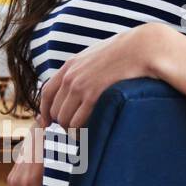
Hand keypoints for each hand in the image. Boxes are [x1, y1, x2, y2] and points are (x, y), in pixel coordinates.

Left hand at [38, 22, 169, 128]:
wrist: (139, 48)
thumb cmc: (124, 53)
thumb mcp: (97, 56)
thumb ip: (85, 68)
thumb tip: (85, 80)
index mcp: (69, 66)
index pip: (47, 92)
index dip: (45, 111)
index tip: (47, 123)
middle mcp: (69, 76)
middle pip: (55, 110)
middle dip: (60, 125)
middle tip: (71, 135)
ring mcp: (79, 85)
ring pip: (64, 118)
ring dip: (70, 131)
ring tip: (81, 138)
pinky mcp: (92, 94)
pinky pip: (78, 121)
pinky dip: (80, 132)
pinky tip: (87, 136)